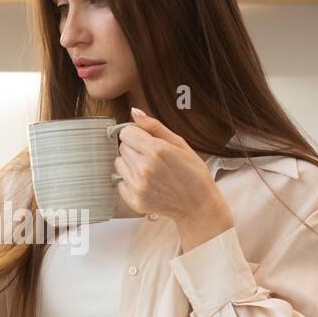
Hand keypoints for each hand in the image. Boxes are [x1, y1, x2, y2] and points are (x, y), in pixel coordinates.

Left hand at [114, 108, 226, 223]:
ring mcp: (138, 186)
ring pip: (119, 164)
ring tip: (150, 171)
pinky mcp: (135, 201)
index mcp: (156, 150)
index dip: (136, 135)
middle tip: (152, 158)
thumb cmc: (193, 172)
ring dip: (130, 165)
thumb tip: (134, 112)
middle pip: (122, 148)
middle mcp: (144, 168)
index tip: (146, 141)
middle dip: (134, 149)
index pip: (126, 133)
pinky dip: (130, 182)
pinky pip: (120, 183)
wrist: (198, 204)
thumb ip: (154, 126)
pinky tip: (147, 184)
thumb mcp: (180, 143)